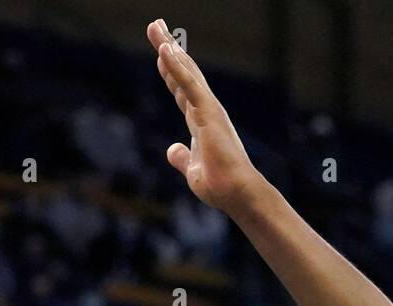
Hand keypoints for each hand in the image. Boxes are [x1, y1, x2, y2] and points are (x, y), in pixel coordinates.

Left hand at [146, 19, 260, 213]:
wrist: (237, 194)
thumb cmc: (220, 185)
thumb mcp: (191, 170)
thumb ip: (182, 157)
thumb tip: (172, 150)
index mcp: (201, 121)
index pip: (181, 89)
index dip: (169, 70)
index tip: (160, 52)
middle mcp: (206, 109)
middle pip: (183, 72)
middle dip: (168, 47)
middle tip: (156, 24)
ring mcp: (208, 109)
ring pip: (186, 71)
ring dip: (169, 47)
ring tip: (155, 26)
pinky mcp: (208, 113)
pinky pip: (189, 85)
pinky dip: (177, 67)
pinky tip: (164, 49)